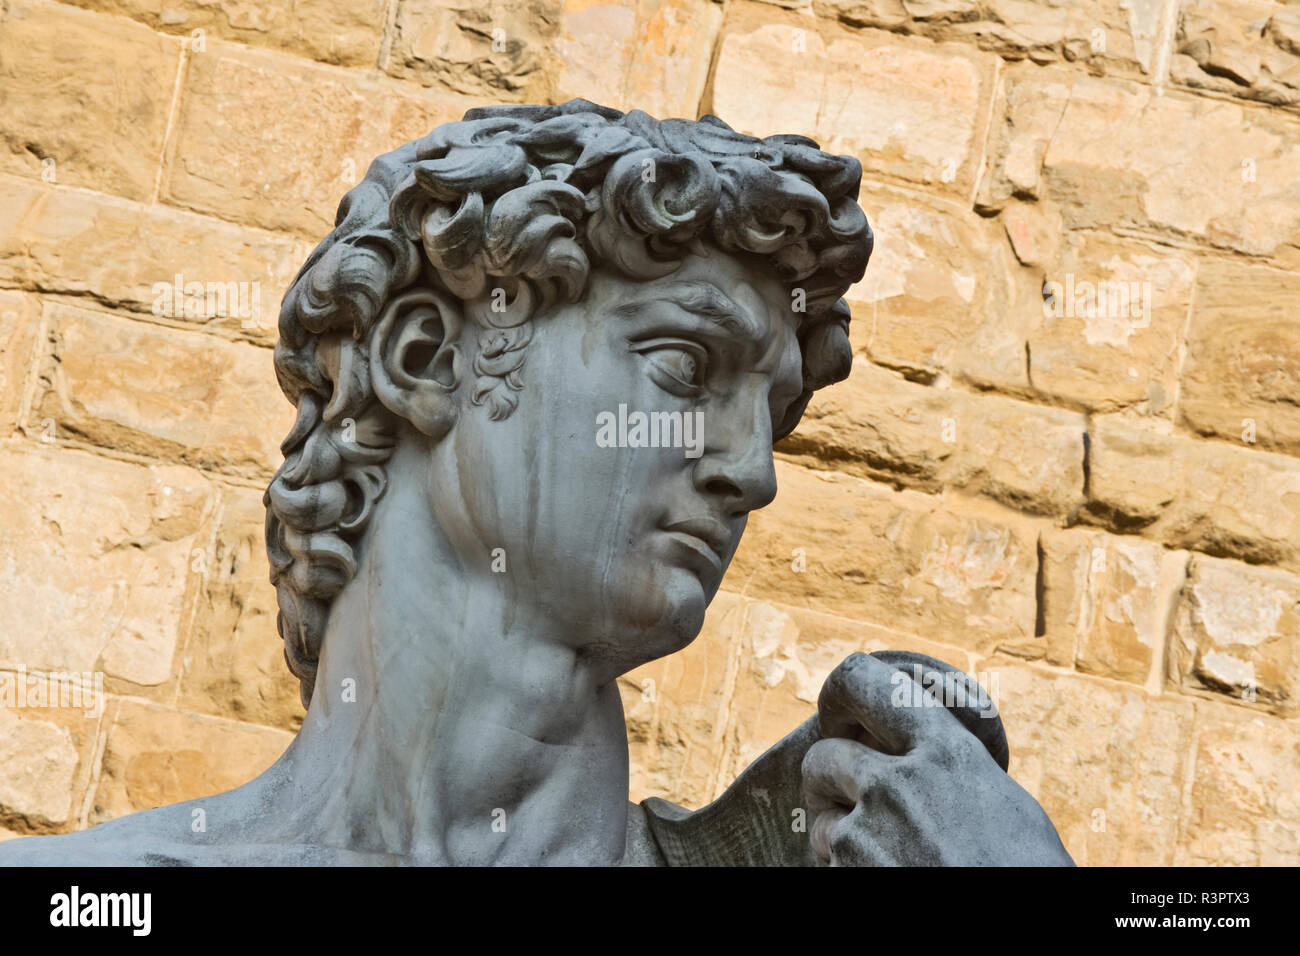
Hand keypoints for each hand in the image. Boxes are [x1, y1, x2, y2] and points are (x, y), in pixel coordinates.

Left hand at [801, 652, 1072, 865]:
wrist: (1018, 938)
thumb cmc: (1025, 872)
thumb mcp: (1005, 803)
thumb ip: (952, 769)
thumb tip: (922, 758)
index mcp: (945, 754)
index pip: (864, 681)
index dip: (842, 693)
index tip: (841, 711)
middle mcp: (896, 785)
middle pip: (823, 755)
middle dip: (830, 775)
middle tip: (849, 795)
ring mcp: (864, 837)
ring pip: (822, 822)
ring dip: (841, 836)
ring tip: (886, 855)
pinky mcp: (845, 876)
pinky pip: (829, 867)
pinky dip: (850, 874)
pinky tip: (891, 880)